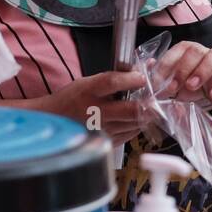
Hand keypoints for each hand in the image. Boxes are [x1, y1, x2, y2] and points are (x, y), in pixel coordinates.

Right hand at [30, 70, 147, 143]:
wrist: (55, 122)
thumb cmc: (72, 99)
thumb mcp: (88, 82)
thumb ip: (114, 77)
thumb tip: (141, 69)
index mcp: (88, 91)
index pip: (112, 82)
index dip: (131, 79)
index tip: (143, 76)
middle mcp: (95, 112)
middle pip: (130, 109)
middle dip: (148, 103)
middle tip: (156, 97)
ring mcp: (102, 130)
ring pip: (135, 123)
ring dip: (146, 114)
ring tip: (149, 106)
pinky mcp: (107, 142)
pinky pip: (131, 133)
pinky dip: (138, 124)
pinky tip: (136, 118)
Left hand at [153, 41, 211, 108]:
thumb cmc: (195, 80)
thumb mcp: (178, 81)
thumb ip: (163, 79)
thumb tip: (149, 75)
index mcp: (186, 50)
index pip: (176, 52)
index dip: (166, 66)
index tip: (158, 82)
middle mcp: (203, 52)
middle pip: (194, 51)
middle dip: (182, 69)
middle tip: (173, 87)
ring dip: (201, 72)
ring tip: (192, 86)